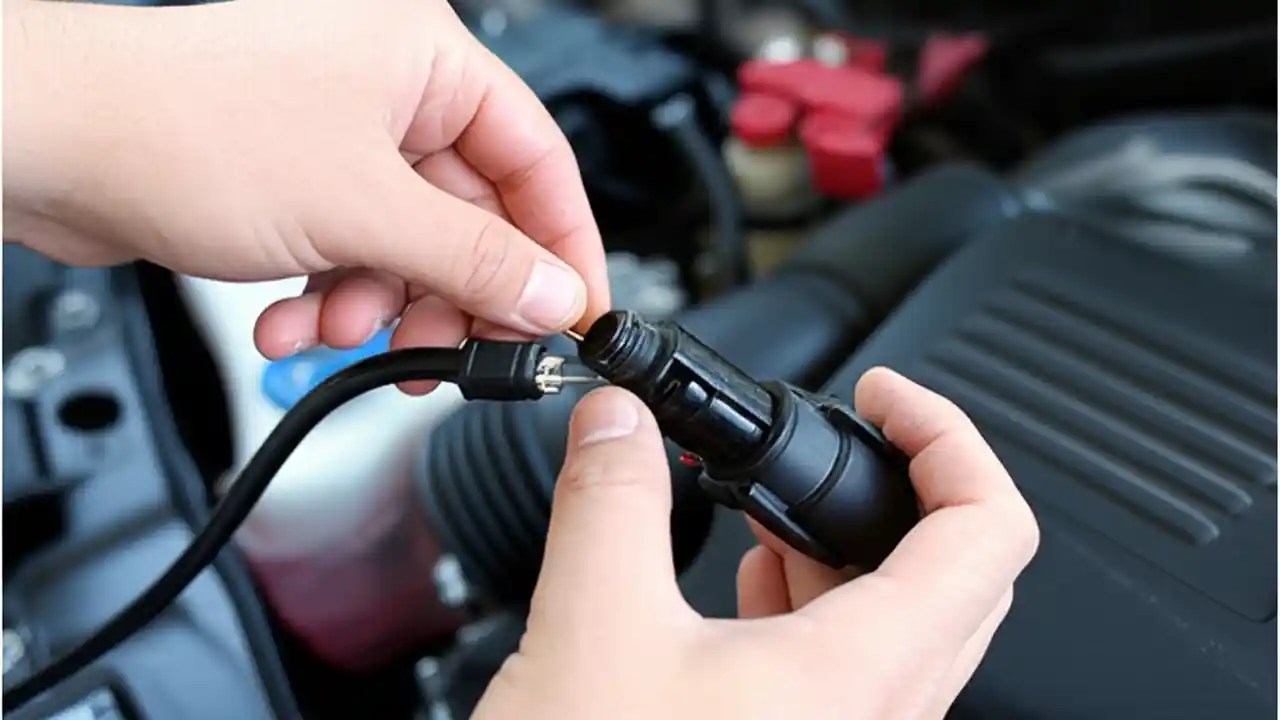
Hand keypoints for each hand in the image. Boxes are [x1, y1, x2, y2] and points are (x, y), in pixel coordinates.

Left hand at [4, 0, 607, 390]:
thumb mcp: (363, 210)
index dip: (560, 246)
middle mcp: (388, 88)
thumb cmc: (181, 126)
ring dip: (381, 306)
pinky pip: (352, 251)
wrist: (52, 147)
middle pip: (470, 214)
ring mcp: (339, 134)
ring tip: (342, 333)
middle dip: (450, 293)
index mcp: (425, 57)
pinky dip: (332, 297)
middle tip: (454, 351)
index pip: (535, 158)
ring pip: (407, 246)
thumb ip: (475, 260)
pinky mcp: (297, 178)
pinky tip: (292, 322)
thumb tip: (552, 294)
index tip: (571, 314)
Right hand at [476, 368, 1038, 719]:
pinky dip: (820, 607)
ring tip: (782, 509)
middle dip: (899, 485)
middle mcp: (880, 718)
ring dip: (854, 549)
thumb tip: (618, 425)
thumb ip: (612, 500)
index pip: (986, 529)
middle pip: (960, 571)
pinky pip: (856, 671)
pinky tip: (751, 594)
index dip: (947, 435)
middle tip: (846, 440)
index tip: (884, 398)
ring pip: (907, 625)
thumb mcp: (592, 629)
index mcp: (862, 674)